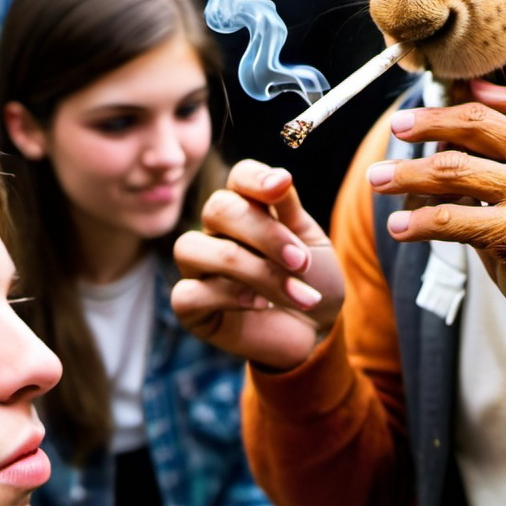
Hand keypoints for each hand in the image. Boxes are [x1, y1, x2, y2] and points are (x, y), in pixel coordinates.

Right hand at [172, 159, 344, 370]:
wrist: (316, 328)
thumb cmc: (311, 278)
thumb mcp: (312, 240)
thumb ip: (290, 209)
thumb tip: (279, 178)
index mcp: (248, 206)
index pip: (239, 177)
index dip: (256, 178)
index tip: (282, 186)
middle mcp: (217, 230)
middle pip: (218, 208)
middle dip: (265, 234)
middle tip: (301, 262)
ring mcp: (198, 267)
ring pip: (195, 248)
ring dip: (253, 270)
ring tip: (296, 292)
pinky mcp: (190, 305)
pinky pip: (189, 292)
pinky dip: (228, 296)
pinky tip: (261, 305)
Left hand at [367, 81, 505, 325]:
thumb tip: (476, 89)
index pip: (493, 110)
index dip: (447, 108)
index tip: (414, 116)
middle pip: (472, 129)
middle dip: (425, 126)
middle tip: (394, 129)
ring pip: (454, 172)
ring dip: (407, 174)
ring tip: (377, 179)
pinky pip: (452, 220)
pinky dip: (418, 222)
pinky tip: (399, 225)